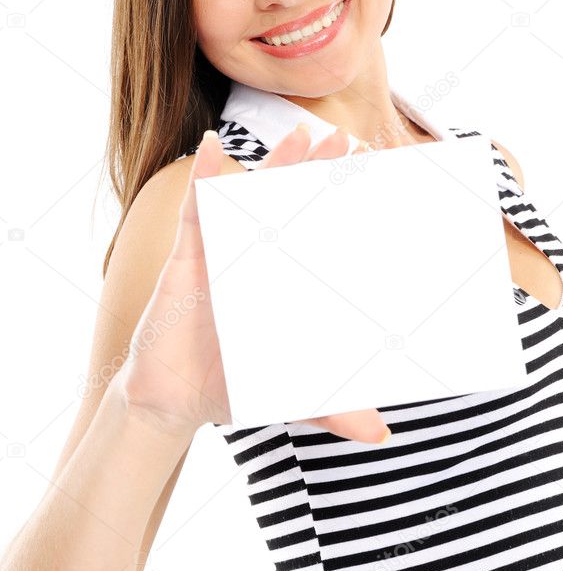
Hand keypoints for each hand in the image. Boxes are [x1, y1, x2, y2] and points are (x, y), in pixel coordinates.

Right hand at [116, 124, 390, 444]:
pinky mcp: (189, 256)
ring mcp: (226, 252)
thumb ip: (333, 409)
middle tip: (350, 142)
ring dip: (276, 165)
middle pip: (294, 206)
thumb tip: (380, 435)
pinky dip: (204, 178)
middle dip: (320, 174)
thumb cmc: (234, 385)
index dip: (345, 208)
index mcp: (288, 282)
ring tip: (301, 136)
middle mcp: (261, 259)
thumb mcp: (290, 393)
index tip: (378, 181)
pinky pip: (197, 210)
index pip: (321, 236)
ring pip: (253, 198)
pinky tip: (211, 146)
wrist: (174, 401)